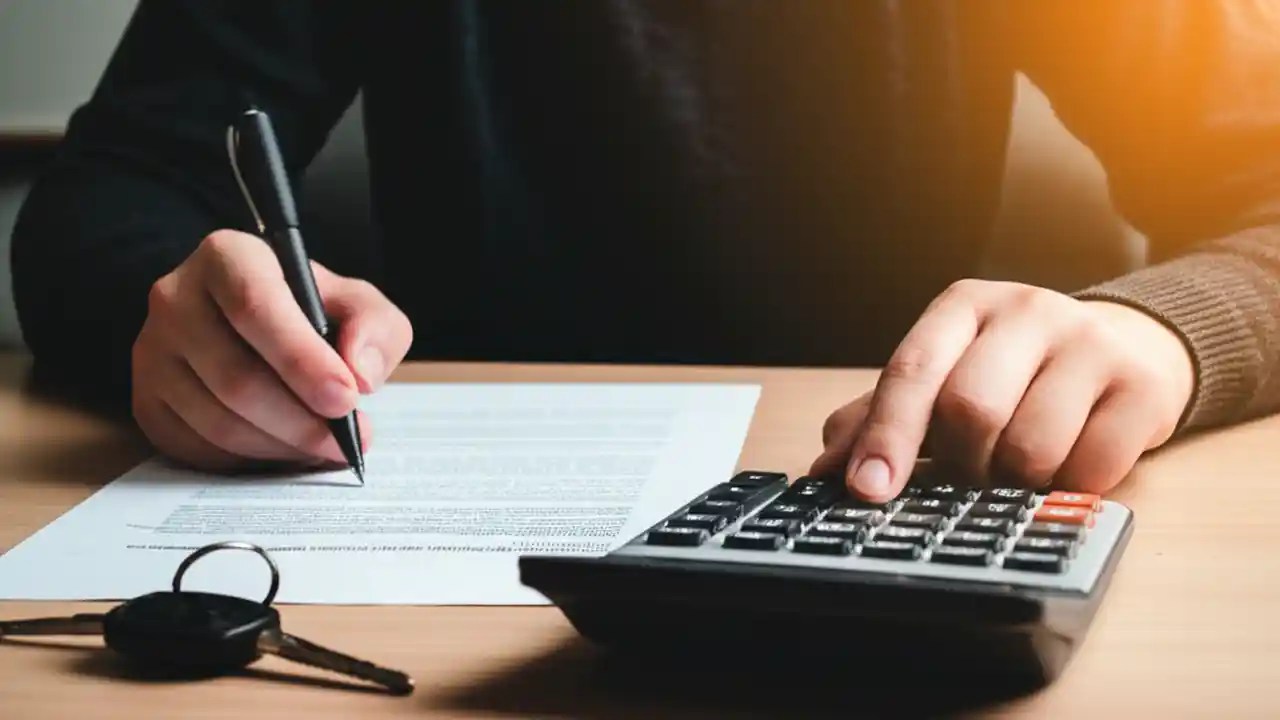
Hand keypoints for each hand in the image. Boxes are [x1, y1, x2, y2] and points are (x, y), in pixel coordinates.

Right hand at [131, 230, 412, 470]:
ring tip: (324, 446)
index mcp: (228, 257)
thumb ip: (375, 327)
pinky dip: (251, 460)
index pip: (255, 307)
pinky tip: (286, 449)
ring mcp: (152, 353)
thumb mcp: (357, 304)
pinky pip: (199, 448)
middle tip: (347, 439)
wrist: (258, 329)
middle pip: (236, 377)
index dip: (302, 360)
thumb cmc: (310, 313)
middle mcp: (175, 298)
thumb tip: (360, 374)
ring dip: (282, 445)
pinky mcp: (147, 401)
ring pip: (218, 420)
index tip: (347, 398)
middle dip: (301, 420)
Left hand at [811, 279, 1193, 501]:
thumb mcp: (944, 377)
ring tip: (1019, 468)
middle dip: (960, 464)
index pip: (912, 370)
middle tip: (967, 478)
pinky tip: (1069, 466)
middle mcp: (1026, 311)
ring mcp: (1090, 343)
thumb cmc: (1015, 371)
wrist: (1127, 347)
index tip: (867, 490)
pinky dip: (1069, 487)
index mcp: (963, 306)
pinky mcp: (1142, 386)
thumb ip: (879, 417)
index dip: (886, 435)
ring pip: (1030, 447)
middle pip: (971, 409)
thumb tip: (826, 469)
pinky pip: (1092, 468)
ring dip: (1014, 481)